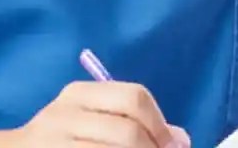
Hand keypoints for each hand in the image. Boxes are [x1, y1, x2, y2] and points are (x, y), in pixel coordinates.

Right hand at [11, 81, 191, 147]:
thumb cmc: (62, 138)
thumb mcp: (89, 118)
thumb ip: (130, 121)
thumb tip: (181, 139)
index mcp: (78, 94)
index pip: (133, 97)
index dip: (160, 124)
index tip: (173, 145)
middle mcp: (65, 115)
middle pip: (127, 132)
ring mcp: (56, 144)